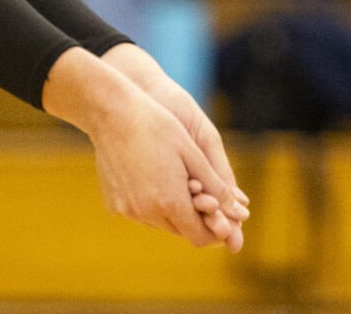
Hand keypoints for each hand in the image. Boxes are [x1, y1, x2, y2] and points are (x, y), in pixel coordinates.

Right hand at [102, 42, 248, 215]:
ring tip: (175, 179)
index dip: (214, 231)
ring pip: (160, 222)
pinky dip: (151, 204)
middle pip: (181, 231)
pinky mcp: (114, 204)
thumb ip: (217, 187)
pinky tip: (151, 177)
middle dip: (194, 217)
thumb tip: (240, 215)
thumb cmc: (156, 125)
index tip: (223, 217)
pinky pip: (140, 213)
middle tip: (202, 193)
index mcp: (170, 201)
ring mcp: (128, 210)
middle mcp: (147, 213)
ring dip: (172, 210)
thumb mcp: (192, 153)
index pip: (199, 237)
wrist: (110, 112)